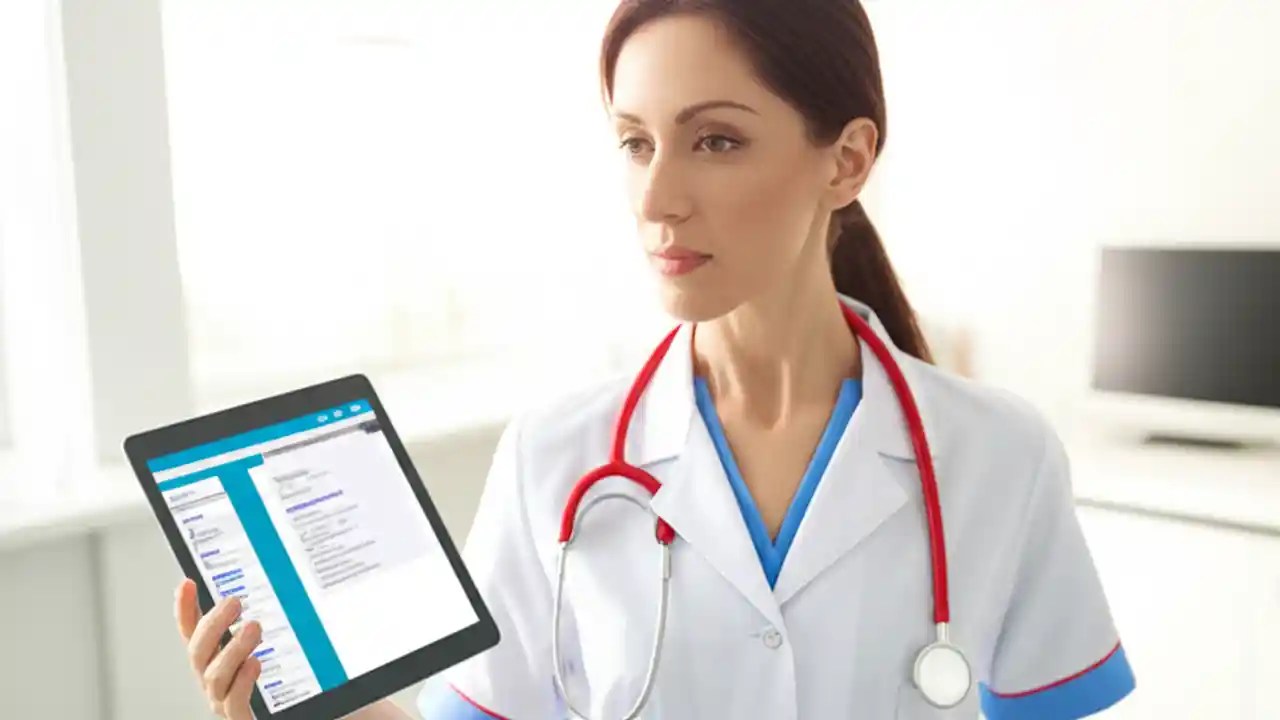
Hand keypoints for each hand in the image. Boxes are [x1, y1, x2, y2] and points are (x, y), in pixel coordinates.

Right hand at [174, 579, 262, 718]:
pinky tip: (254, 663)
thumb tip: (246, 594)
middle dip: (213, 624)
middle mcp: (211, 680)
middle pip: (198, 652)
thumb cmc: (258, 688)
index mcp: (212, 661)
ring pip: (215, 676)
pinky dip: (243, 681)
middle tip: (233, 602)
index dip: (185, 610)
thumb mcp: (252, 651)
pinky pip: (235, 702)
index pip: (191, 633)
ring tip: (253, 628)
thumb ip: (244, 627)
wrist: (267, 717)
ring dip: (233, 649)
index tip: (187, 585)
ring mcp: (222, 699)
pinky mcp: (237, 717)